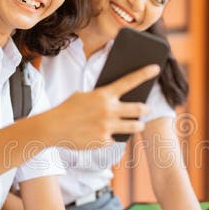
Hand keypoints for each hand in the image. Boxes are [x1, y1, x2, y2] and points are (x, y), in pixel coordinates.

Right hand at [44, 65, 158, 147]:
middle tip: (148, 109)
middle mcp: (109, 110)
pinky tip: (104, 135)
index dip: (144, 74)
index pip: (129, 81)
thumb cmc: (67, 109)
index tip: (156, 68)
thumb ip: (101, 97)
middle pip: (138, 109)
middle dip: (146, 109)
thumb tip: (115, 101)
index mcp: (103, 95)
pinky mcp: (104, 141)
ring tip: (139, 124)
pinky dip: (112, 137)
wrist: (52, 128)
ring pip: (134, 127)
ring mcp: (108, 127)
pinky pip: (115, 139)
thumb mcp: (83, 96)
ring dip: (138, 125)